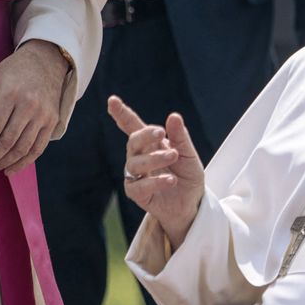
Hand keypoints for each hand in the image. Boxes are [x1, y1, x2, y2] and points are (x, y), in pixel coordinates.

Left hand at [0, 39, 69, 175]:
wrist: (47, 59)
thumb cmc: (15, 70)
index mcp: (10, 93)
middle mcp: (29, 105)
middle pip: (7, 141)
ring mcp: (43, 115)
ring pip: (22, 148)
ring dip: (4, 164)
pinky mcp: (52, 121)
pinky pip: (38, 148)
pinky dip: (24, 162)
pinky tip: (10, 170)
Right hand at [110, 95, 203, 248]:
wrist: (192, 203)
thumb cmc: (188, 176)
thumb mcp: (189, 155)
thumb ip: (181, 137)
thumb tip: (173, 116)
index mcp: (151, 143)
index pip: (133, 126)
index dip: (122, 114)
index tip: (112, 101)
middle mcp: (140, 157)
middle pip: (133, 141)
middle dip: (145, 135)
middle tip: (161, 132)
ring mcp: (137, 175)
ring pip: (135, 163)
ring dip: (154, 158)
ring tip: (174, 156)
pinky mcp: (137, 193)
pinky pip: (138, 186)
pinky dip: (154, 182)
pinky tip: (170, 180)